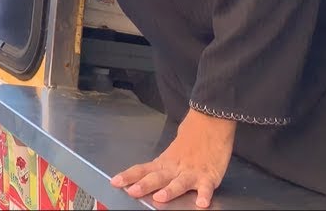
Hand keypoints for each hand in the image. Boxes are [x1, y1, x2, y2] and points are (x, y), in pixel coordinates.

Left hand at [111, 109, 234, 207]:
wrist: (211, 121)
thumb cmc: (192, 135)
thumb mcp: (173, 151)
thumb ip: (163, 164)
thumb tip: (147, 173)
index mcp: (165, 162)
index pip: (144, 169)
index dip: (129, 176)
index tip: (114, 182)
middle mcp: (175, 168)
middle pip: (158, 178)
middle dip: (144, 185)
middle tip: (132, 191)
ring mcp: (192, 172)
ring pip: (179, 183)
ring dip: (169, 191)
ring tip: (160, 198)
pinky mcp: (209, 176)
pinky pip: (206, 187)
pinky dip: (204, 195)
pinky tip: (201, 203)